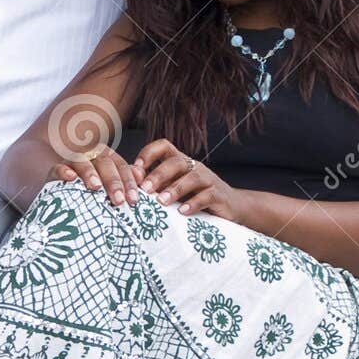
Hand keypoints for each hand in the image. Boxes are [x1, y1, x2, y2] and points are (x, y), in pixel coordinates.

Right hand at [48, 144, 140, 205]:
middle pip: (105, 163)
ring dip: (90, 173)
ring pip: (83, 162)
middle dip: (113, 182)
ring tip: (96, 187)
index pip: (121, 167)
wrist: (64, 197)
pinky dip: (64, 171)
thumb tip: (141, 176)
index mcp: (107, 158)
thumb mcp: (111, 187)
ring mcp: (72, 162)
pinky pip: (59, 168)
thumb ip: (126, 179)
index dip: (129, 182)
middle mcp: (91, 156)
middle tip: (119, 200)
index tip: (134, 200)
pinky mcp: (56, 170)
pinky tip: (70, 178)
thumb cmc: (92, 194)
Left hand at [135, 138, 249, 222]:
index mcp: (179, 161)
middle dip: (158, 175)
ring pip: (191, 178)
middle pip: (175, 162)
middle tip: (144, 189)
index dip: (148, 153)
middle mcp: (193, 166)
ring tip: (161, 202)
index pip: (163, 146)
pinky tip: (182, 212)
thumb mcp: (172, 189)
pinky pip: (206, 196)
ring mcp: (207, 179)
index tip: (135, 169)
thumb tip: (128, 182)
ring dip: (174, 189)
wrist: (229, 208)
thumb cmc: (193, 197)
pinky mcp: (218, 195)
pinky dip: (193, 203)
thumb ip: (154, 184)